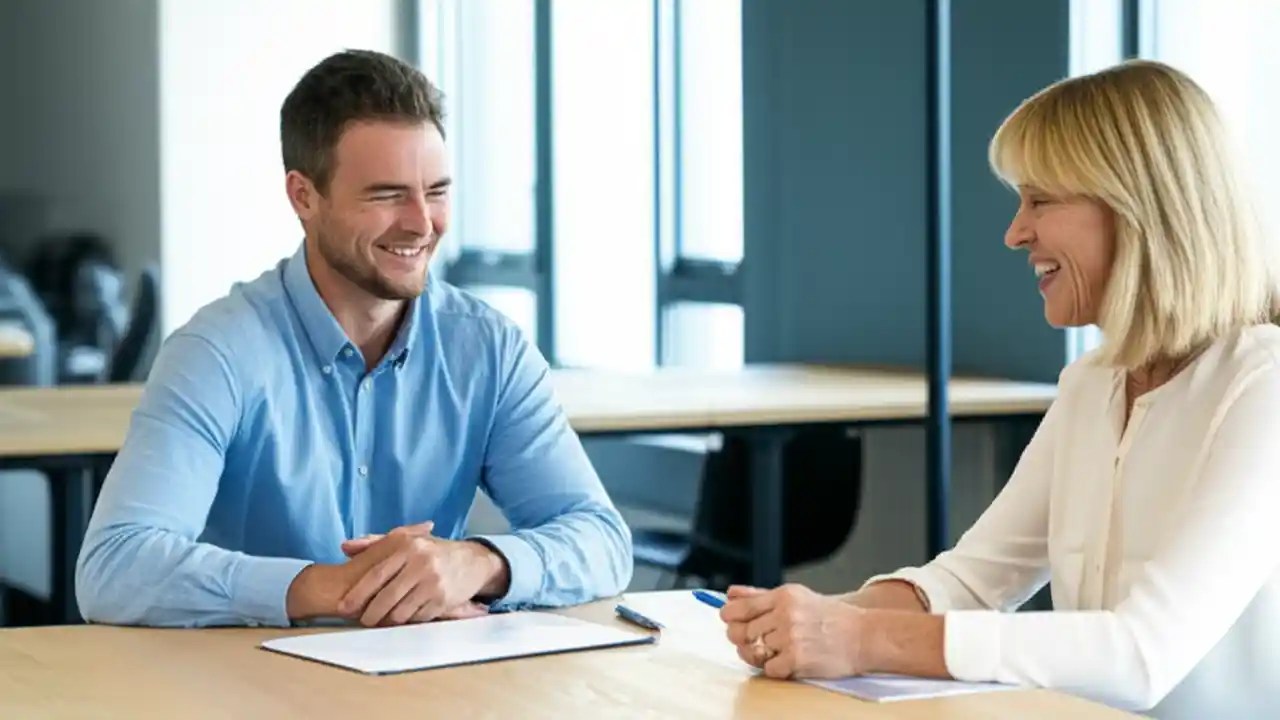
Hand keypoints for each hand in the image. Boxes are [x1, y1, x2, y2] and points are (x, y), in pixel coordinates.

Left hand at [338, 525, 509, 626]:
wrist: (471, 560)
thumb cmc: (431, 551)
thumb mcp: (406, 541)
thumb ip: (374, 543)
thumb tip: (345, 547)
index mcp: (408, 546)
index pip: (377, 574)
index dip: (358, 593)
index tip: (344, 606)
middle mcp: (421, 563)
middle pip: (387, 596)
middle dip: (370, 613)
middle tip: (362, 620)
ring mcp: (434, 582)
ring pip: (401, 611)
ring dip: (388, 620)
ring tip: (381, 620)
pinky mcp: (444, 599)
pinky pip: (418, 617)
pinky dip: (408, 620)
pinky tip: (404, 617)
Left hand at [720, 583, 867, 679]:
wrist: (863, 635)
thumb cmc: (829, 617)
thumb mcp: (796, 597)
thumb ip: (760, 596)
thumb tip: (729, 594)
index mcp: (783, 596)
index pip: (740, 607)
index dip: (729, 616)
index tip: (728, 621)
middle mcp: (785, 615)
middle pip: (743, 631)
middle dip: (742, 638)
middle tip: (751, 641)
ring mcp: (791, 638)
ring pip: (755, 651)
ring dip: (760, 654)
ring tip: (774, 651)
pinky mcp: (798, 659)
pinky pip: (769, 669)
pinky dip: (774, 668)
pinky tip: (786, 662)